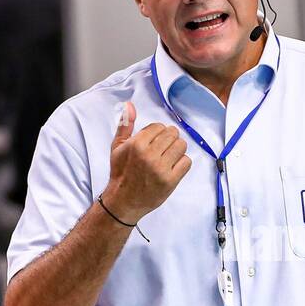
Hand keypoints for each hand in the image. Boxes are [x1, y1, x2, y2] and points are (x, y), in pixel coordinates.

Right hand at [101, 101, 191, 222]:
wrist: (123, 200)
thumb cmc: (120, 172)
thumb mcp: (117, 147)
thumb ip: (125, 125)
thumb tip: (130, 105)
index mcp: (136, 144)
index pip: (159, 126)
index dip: (158, 132)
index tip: (153, 142)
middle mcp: (149, 155)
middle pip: (173, 134)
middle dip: (169, 139)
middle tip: (162, 149)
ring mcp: (161, 168)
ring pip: (181, 146)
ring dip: (177, 149)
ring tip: (168, 157)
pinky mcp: (170, 181)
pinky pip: (187, 162)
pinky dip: (182, 163)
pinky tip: (172, 167)